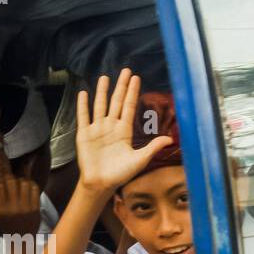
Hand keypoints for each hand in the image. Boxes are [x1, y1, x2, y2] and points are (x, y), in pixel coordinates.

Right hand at [0, 175, 41, 238]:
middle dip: (11, 176)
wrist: (21, 239)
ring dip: (22, 180)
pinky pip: (35, 189)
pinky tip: (29, 187)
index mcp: (0, 209)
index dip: (0, 178)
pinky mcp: (35, 209)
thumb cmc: (7, 224)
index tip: (1, 176)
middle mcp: (12, 208)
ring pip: (24, 183)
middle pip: (11, 181)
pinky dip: (32, 184)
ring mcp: (25, 208)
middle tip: (11, 177)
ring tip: (20, 182)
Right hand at [75, 68, 174, 194]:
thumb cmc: (120, 174)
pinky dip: (83, 105)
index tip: (136, 78)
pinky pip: (83, 116)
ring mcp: (97, 129)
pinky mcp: (84, 134)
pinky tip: (83, 93)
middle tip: (126, 70)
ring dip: (102, 91)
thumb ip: (152, 148)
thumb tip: (170, 139)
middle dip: (121, 86)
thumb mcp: (139, 160)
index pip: (129, 107)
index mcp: (124, 131)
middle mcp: (111, 127)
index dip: (133, 92)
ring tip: (104, 77)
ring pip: (100, 105)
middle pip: (117, 102)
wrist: (101, 183)